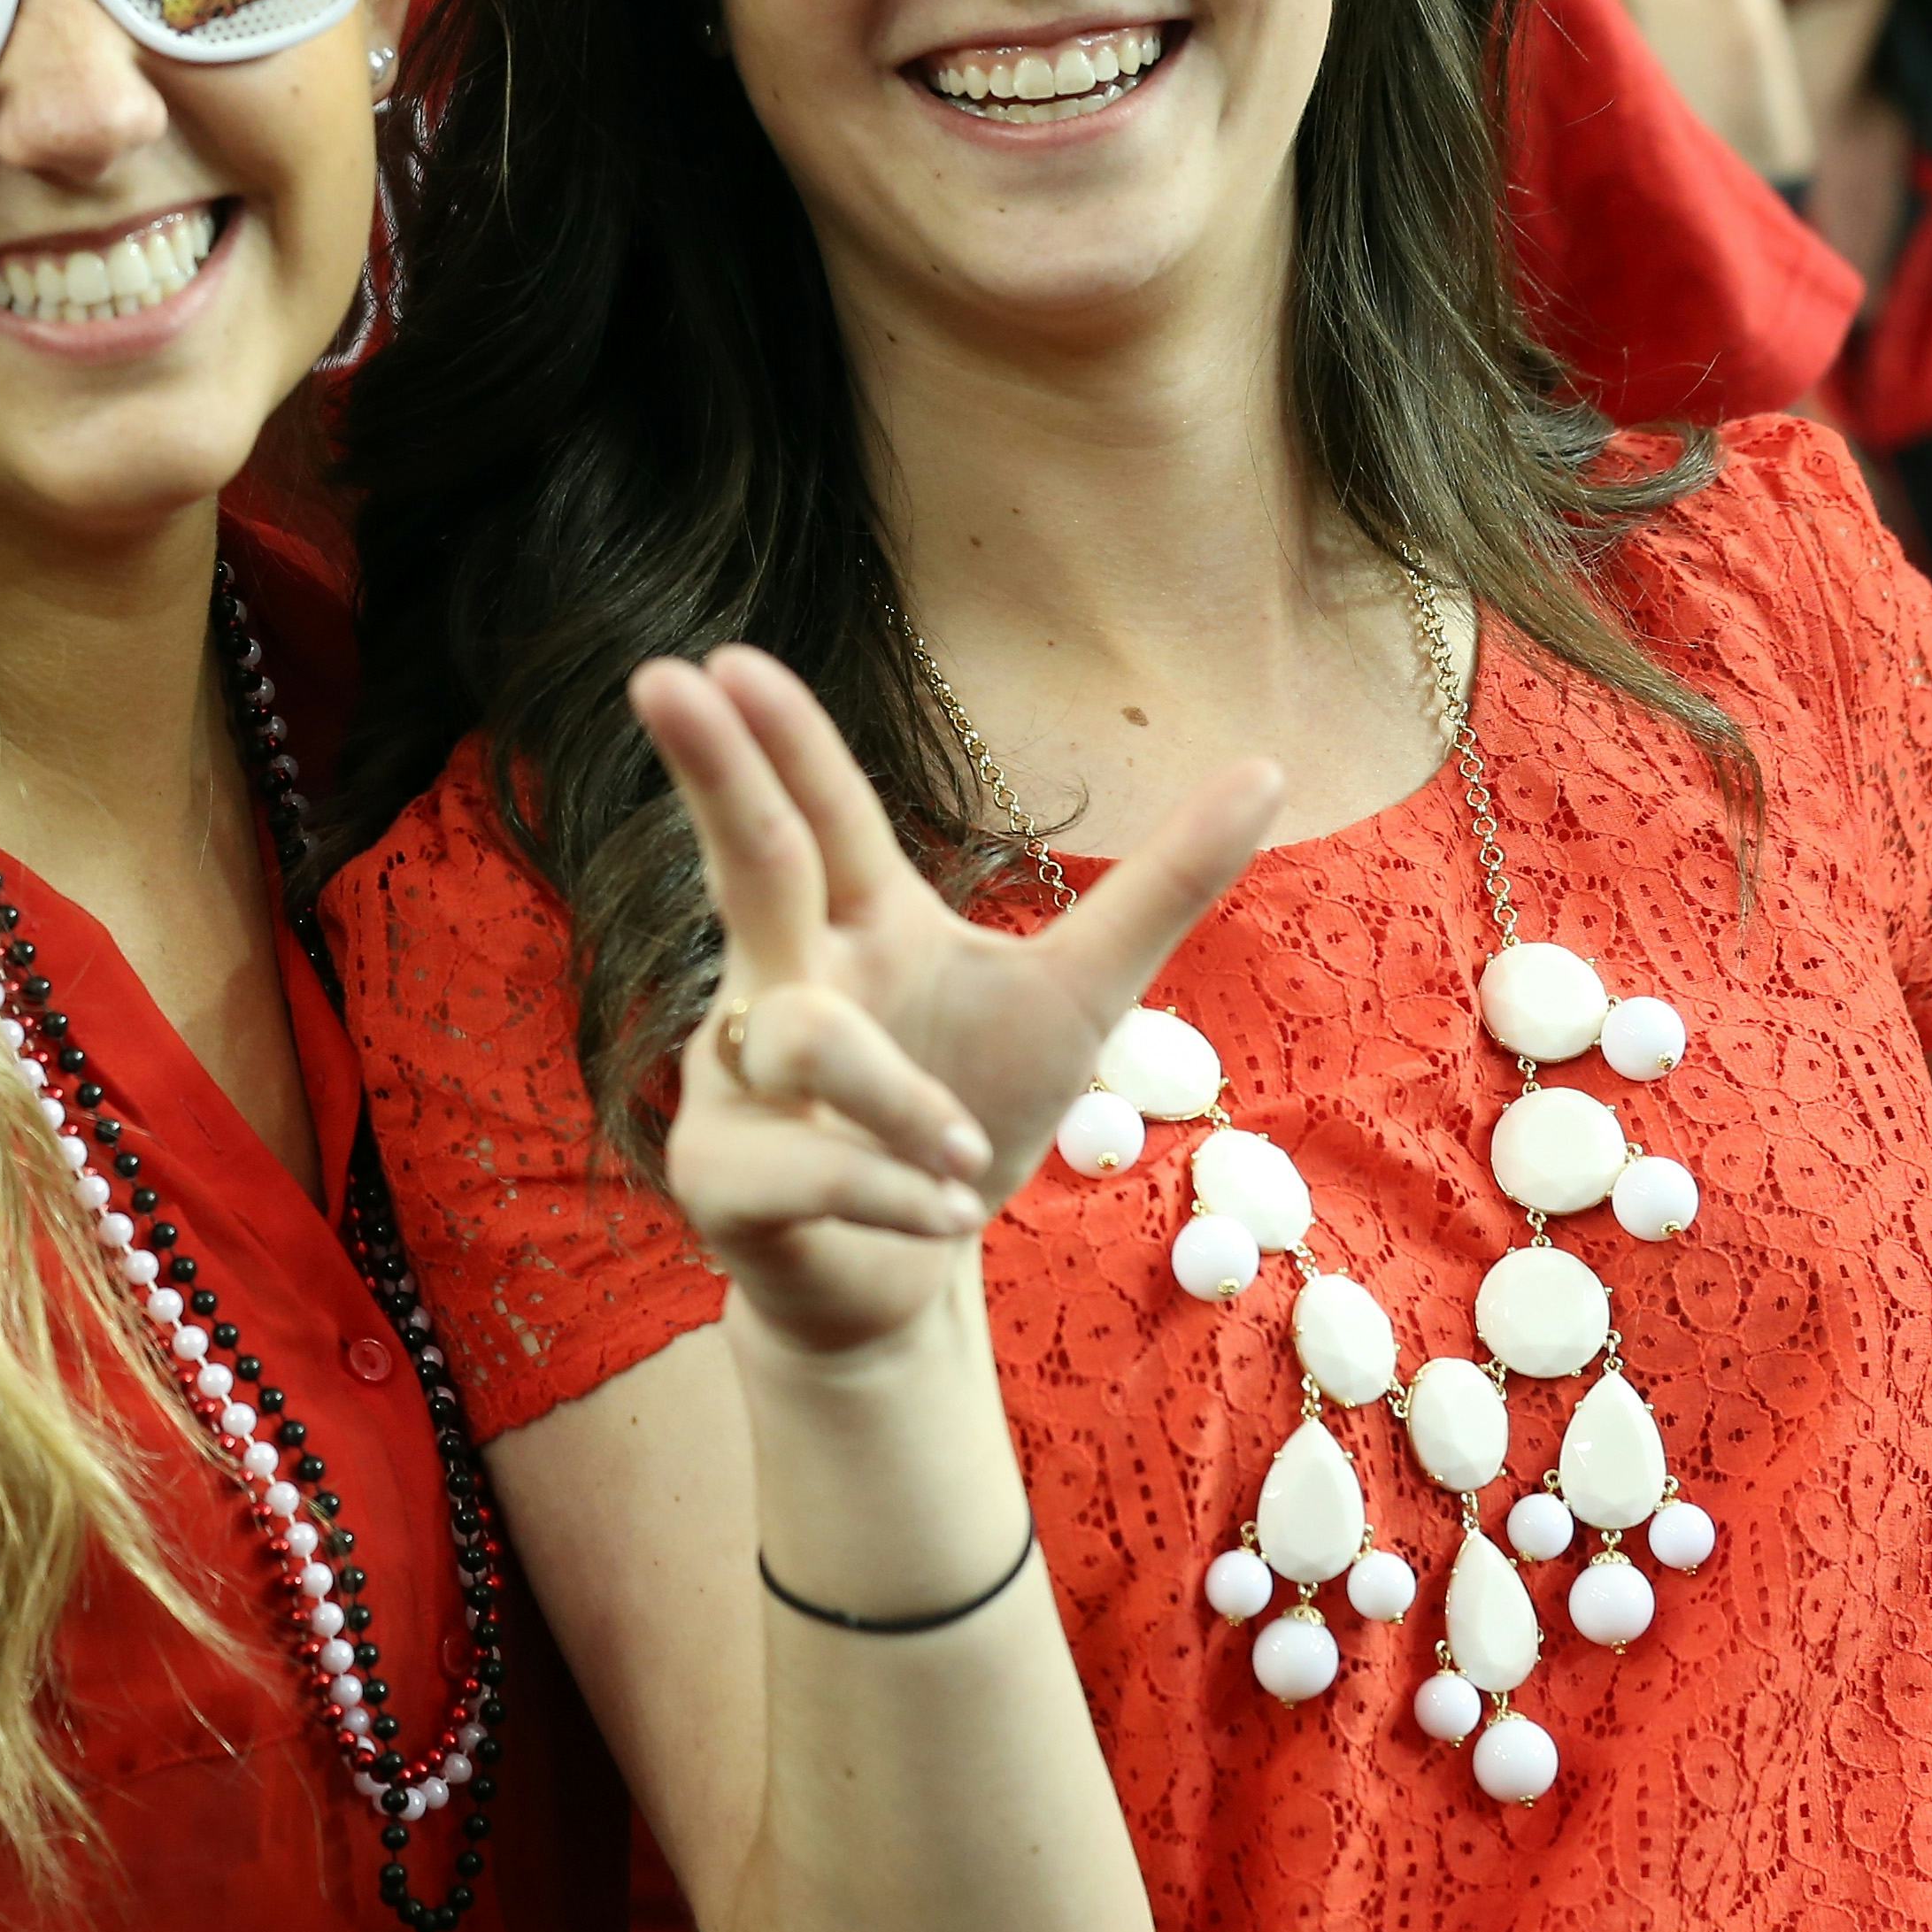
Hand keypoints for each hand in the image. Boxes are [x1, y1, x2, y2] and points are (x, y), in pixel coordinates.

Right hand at [640, 648, 1278, 1362]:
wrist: (903, 1275)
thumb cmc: (969, 1107)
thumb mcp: (1078, 996)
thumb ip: (1161, 889)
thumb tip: (1270, 765)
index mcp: (858, 921)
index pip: (821, 813)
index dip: (780, 742)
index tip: (724, 657)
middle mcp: (780, 979)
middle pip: (748, 862)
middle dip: (711, 775)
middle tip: (662, 678)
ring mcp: (734, 1074)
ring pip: (811, 1040)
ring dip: (900, 1097)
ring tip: (967, 1154)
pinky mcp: (718, 1174)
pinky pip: (808, 1165)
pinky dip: (892, 1188)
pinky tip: (946, 1214)